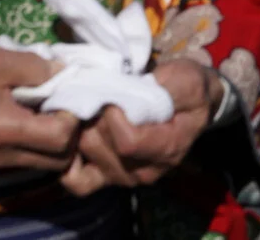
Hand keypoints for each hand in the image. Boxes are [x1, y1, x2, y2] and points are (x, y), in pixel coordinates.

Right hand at [0, 44, 80, 172]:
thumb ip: (32, 65)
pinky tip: (28, 110)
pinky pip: (23, 158)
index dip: (75, 112)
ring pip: (43, 162)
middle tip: (65, 98)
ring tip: (47, 103)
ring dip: (55, 138)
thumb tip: (63, 71)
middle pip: (59, 159)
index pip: (63, 138)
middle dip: (72, 131)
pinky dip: (35, 140)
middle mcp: (1, 156)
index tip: (69, 88)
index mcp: (4, 131)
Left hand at [58, 59, 216, 194]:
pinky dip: (69, 161)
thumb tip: (132, 94)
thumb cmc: (188, 89)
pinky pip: (77, 181)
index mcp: (167, 149)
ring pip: (86, 154)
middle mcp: (143, 171)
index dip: (114, 115)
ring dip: (83, 127)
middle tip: (103, 95)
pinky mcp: (106, 178)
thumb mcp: (188, 79)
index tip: (116, 91)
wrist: (190, 105)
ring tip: (94, 108)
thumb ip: (166, 88)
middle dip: (96, 115)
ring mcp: (123, 177)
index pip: (127, 142)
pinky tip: (76, 137)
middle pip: (100, 146)